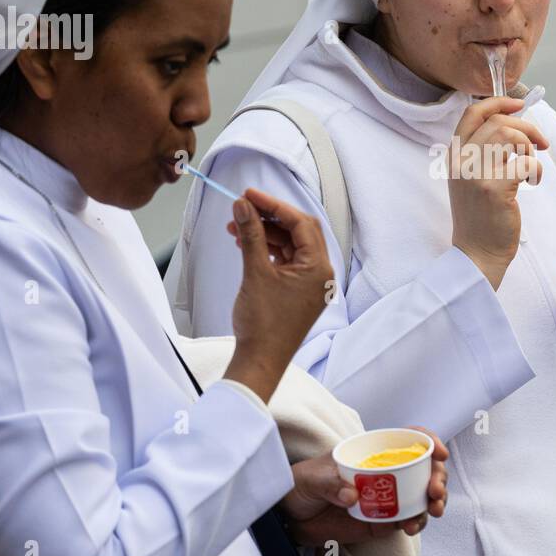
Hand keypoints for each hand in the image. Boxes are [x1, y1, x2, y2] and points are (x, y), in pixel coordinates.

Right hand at [222, 188, 333, 402]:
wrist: (260, 360)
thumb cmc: (263, 324)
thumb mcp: (256, 272)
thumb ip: (251, 235)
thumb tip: (243, 205)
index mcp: (319, 268)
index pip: (301, 223)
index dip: (274, 205)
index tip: (249, 194)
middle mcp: (320, 273)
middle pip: (298, 231)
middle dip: (270, 217)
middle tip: (243, 206)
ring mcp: (309, 283)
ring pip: (289, 245)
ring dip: (264, 234)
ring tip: (236, 227)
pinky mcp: (297, 291)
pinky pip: (285, 261)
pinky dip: (267, 250)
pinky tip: (246, 243)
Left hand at [280, 428, 449, 546]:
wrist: (290, 517)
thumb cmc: (301, 484)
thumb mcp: (312, 478)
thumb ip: (331, 484)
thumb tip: (353, 495)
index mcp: (373, 451)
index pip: (408, 439)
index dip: (428, 441)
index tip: (439, 453)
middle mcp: (386, 471)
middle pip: (424, 468)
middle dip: (438, 477)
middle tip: (435, 492)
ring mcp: (388, 496)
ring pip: (423, 495)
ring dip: (434, 501)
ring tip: (432, 511)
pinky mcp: (384, 520)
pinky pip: (409, 519)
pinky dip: (417, 521)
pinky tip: (412, 526)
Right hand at [448, 96, 549, 289]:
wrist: (476, 253)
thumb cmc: (481, 215)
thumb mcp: (470, 178)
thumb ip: (484, 150)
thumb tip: (515, 122)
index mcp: (454, 155)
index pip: (473, 112)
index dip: (499, 102)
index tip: (520, 105)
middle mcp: (461, 161)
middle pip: (499, 122)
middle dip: (527, 128)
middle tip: (540, 143)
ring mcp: (476, 174)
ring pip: (511, 136)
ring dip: (530, 147)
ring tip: (530, 165)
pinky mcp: (495, 189)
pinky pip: (525, 163)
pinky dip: (535, 170)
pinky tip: (531, 182)